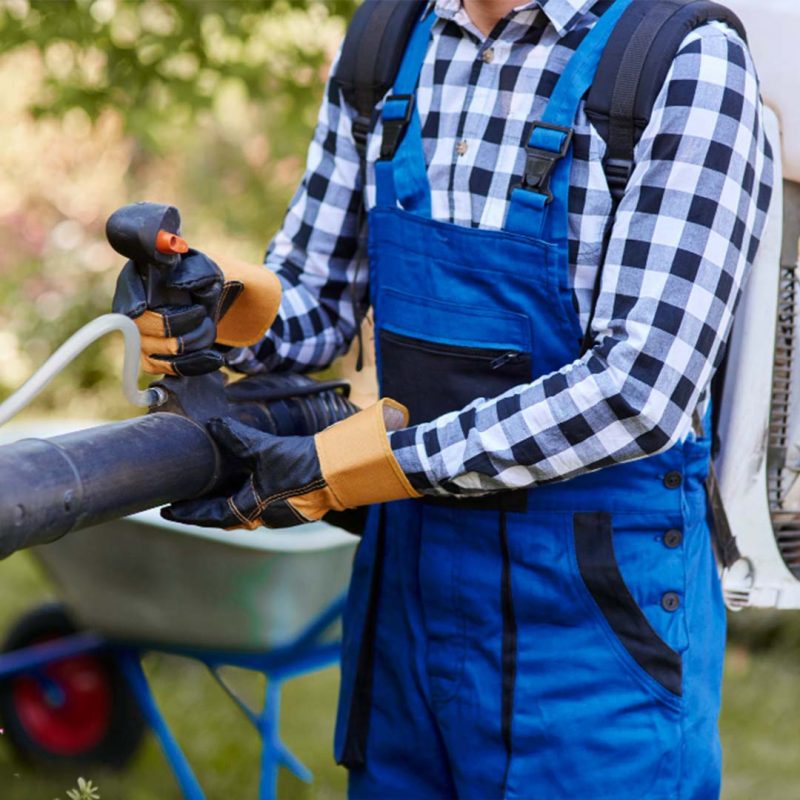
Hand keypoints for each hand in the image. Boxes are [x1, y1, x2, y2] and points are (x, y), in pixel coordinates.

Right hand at [112, 249, 282, 375]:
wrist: (203, 301)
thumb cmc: (200, 280)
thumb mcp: (205, 269)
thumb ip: (194, 272)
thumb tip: (175, 285)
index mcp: (136, 279)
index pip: (126, 293)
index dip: (130, 302)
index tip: (140, 307)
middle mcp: (131, 310)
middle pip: (146, 327)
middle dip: (182, 322)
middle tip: (201, 311)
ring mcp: (139, 337)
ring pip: (164, 351)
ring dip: (195, 341)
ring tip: (208, 324)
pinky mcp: (152, 359)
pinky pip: (170, 369)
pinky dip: (195, 363)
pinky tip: (212, 356)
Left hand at [163, 399, 418, 528]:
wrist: (340, 470)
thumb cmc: (303, 463)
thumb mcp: (265, 449)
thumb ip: (237, 438)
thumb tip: (213, 425)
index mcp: (253, 508)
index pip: (211, 516)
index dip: (188, 513)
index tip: (167, 512)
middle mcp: (264, 517)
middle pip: (227, 518)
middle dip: (205, 510)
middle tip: (185, 502)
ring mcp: (281, 514)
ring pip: (245, 512)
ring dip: (227, 504)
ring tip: (211, 491)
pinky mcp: (295, 506)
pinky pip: (262, 506)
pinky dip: (246, 497)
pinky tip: (246, 484)